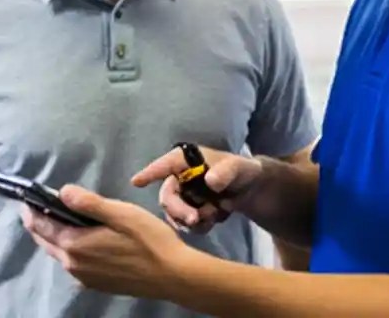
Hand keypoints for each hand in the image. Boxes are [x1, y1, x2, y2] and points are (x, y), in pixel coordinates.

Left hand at [21, 185, 193, 299]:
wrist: (172, 276)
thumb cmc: (149, 240)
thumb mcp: (120, 213)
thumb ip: (88, 203)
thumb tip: (61, 192)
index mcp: (74, 245)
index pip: (41, 225)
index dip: (31, 210)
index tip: (25, 198)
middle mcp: (73, 265)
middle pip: (45, 241)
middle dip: (38, 223)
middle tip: (36, 206)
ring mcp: (84, 278)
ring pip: (58, 253)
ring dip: (53, 236)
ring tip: (57, 218)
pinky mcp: (95, 284)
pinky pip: (72, 264)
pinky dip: (67, 249)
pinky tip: (80, 240)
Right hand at [131, 145, 263, 234]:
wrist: (252, 191)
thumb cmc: (242, 171)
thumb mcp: (239, 167)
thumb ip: (227, 171)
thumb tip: (211, 181)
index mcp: (186, 161)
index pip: (164, 165)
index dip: (150, 173)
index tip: (136, 181)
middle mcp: (179, 178)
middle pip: (167, 197)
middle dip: (179, 210)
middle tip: (194, 219)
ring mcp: (183, 197)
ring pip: (174, 214)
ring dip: (191, 221)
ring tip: (213, 217)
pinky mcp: (189, 212)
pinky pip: (185, 225)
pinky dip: (199, 226)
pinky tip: (214, 220)